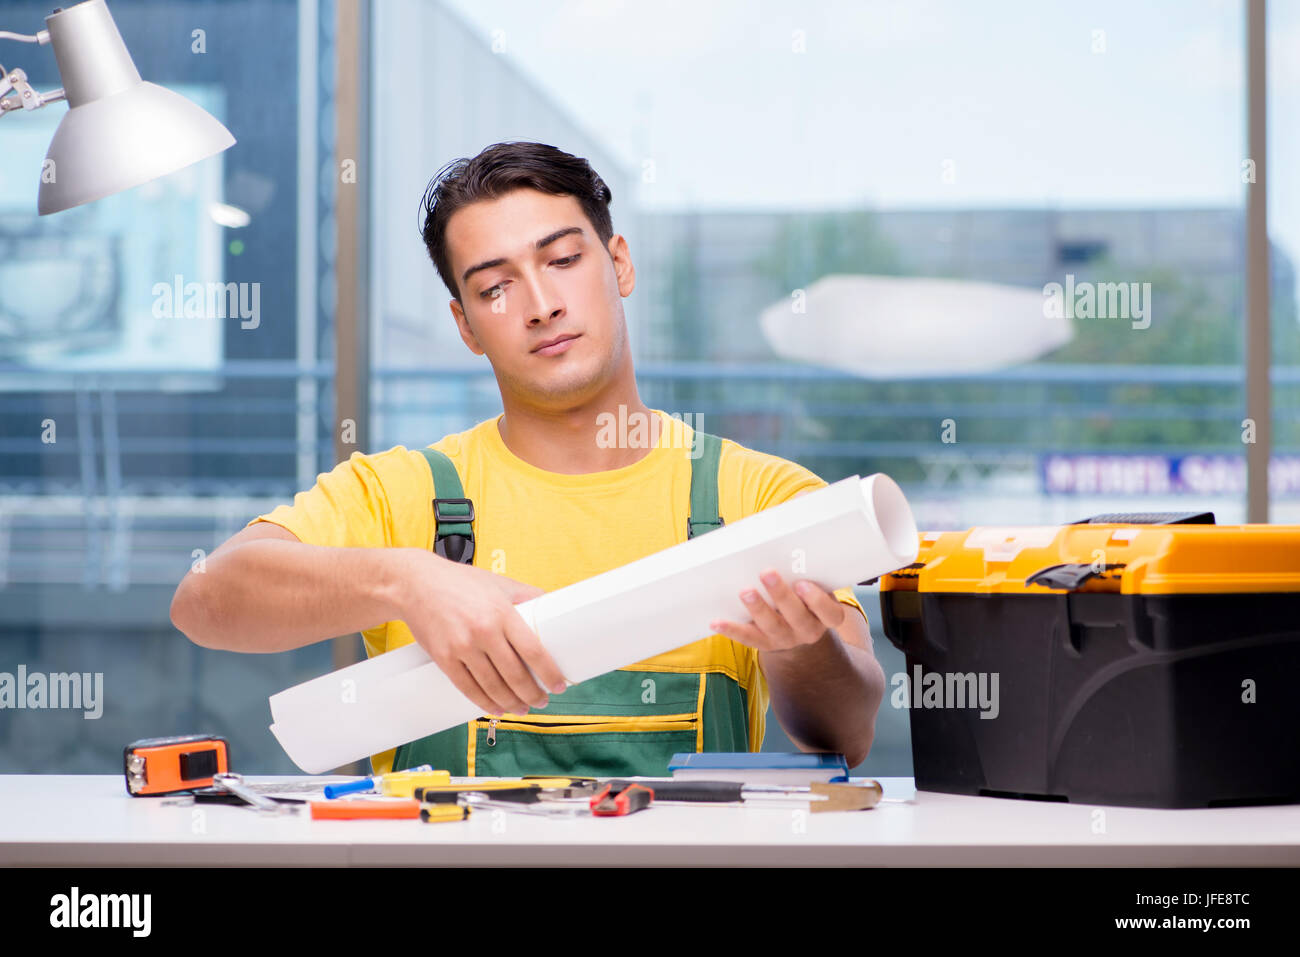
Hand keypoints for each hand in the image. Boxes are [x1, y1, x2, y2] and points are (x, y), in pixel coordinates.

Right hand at [395, 551, 567, 716]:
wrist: (415, 584)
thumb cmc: (459, 581)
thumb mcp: (498, 582)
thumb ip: (525, 594)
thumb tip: (551, 604)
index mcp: (501, 613)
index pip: (533, 651)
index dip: (549, 673)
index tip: (559, 685)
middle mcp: (483, 632)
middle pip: (515, 675)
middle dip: (533, 694)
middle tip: (542, 701)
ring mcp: (461, 647)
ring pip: (493, 687)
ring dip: (511, 703)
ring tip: (523, 708)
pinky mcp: (443, 658)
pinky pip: (467, 688)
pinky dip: (484, 703)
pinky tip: (496, 707)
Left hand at [709, 567, 846, 652]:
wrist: (799, 627)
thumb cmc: (807, 596)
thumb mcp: (818, 585)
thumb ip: (808, 571)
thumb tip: (785, 540)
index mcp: (825, 616)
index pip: (829, 613)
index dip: (817, 601)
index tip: (803, 583)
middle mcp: (808, 630)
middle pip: (797, 617)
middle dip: (781, 595)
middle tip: (767, 573)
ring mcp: (786, 639)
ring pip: (772, 627)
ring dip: (757, 608)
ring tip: (745, 591)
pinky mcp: (765, 643)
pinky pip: (748, 638)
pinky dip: (731, 629)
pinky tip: (716, 621)